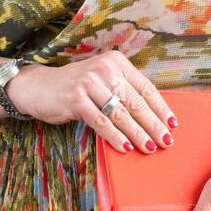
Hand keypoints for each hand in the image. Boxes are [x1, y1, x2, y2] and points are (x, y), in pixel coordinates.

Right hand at [6, 49, 177, 154]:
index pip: (145, 87)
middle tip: (166, 141)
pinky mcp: (76, 99)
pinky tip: (126, 147)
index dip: (161, 108)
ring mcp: (90, 83)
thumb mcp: (101, 82)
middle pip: (136, 101)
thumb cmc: (75, 88)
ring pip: (121, 114)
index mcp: (116, 62)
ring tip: (150, 147)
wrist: (38, 87)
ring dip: (138, 133)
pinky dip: (116, 136)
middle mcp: (105, 69)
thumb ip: (122, 91)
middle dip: (153, 124)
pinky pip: (101, 122)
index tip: (173, 124)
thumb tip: (151, 117)